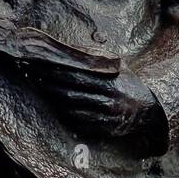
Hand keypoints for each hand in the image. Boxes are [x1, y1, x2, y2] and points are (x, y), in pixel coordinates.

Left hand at [42, 66, 164, 138]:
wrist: (148, 110)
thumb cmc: (126, 83)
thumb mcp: (116, 66)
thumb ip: (94, 59)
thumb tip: (67, 48)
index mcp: (109, 79)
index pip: (75, 73)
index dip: (54, 69)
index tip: (38, 63)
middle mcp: (107, 97)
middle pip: (70, 90)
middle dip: (48, 83)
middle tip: (31, 74)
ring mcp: (105, 115)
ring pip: (71, 107)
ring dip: (52, 99)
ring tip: (38, 88)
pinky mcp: (103, 129)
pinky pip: (78, 122)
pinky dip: (64, 114)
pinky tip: (53, 106)